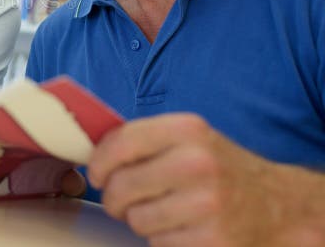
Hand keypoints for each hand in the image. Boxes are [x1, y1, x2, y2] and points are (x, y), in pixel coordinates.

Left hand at [88, 113, 324, 245]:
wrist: (276, 203)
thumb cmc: (217, 168)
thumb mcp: (187, 138)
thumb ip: (142, 139)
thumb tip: (89, 148)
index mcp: (187, 130)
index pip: (121, 143)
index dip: (99, 162)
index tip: (98, 173)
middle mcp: (198, 163)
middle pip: (121, 186)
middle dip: (114, 197)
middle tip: (123, 199)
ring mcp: (207, 203)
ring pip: (136, 219)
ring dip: (139, 220)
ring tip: (160, 211)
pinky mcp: (212, 240)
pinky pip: (157, 243)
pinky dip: (162, 239)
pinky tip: (181, 227)